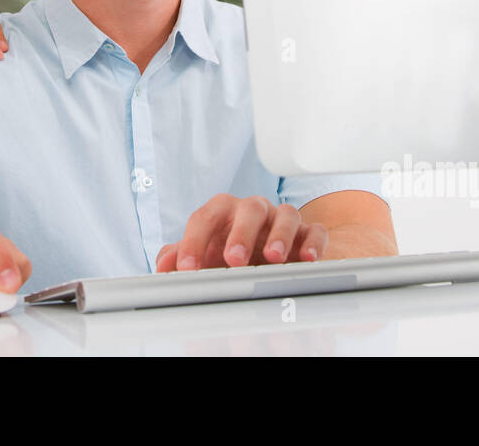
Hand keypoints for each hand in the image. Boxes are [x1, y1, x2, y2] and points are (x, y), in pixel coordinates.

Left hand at [154, 194, 327, 272]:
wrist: (269, 251)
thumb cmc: (231, 250)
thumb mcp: (205, 253)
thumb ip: (181, 256)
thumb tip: (164, 264)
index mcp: (223, 212)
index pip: (205, 218)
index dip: (194, 242)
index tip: (188, 268)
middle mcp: (253, 211)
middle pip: (248, 209)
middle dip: (240, 234)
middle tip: (233, 260)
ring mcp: (281, 219)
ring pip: (285, 214)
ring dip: (279, 235)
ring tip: (273, 258)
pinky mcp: (307, 233)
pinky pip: (314, 231)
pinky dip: (312, 243)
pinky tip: (307, 259)